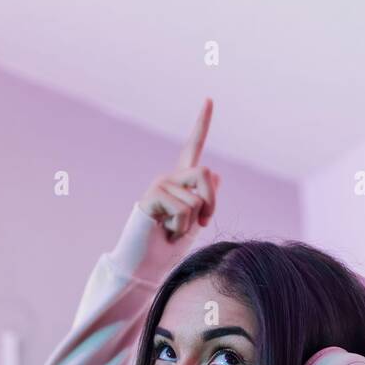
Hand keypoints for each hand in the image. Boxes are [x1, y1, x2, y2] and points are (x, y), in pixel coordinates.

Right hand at [138, 97, 220, 240]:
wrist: (147, 266)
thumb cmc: (170, 249)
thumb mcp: (196, 222)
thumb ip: (206, 197)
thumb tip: (217, 174)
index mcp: (182, 181)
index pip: (193, 147)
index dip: (201, 123)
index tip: (209, 98)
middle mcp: (170, 178)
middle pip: (206, 174)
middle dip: (211, 203)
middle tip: (201, 223)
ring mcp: (160, 185)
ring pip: (196, 197)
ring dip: (192, 222)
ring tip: (173, 230)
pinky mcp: (152, 196)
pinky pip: (183, 209)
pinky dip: (180, 227)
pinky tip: (164, 230)